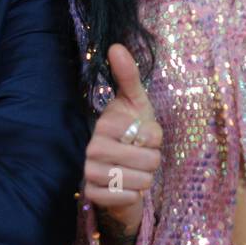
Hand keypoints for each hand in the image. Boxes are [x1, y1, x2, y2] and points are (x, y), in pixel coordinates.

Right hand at [84, 43, 161, 244]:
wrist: (121, 171)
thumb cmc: (132, 133)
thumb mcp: (136, 103)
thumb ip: (129, 76)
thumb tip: (116, 46)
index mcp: (105, 124)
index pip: (150, 135)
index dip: (155, 138)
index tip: (143, 136)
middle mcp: (93, 147)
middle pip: (148, 160)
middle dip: (152, 160)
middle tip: (140, 156)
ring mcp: (90, 172)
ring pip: (141, 180)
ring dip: (145, 179)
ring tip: (133, 171)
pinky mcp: (92, 195)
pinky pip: (129, 198)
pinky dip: (134, 196)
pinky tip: (125, 187)